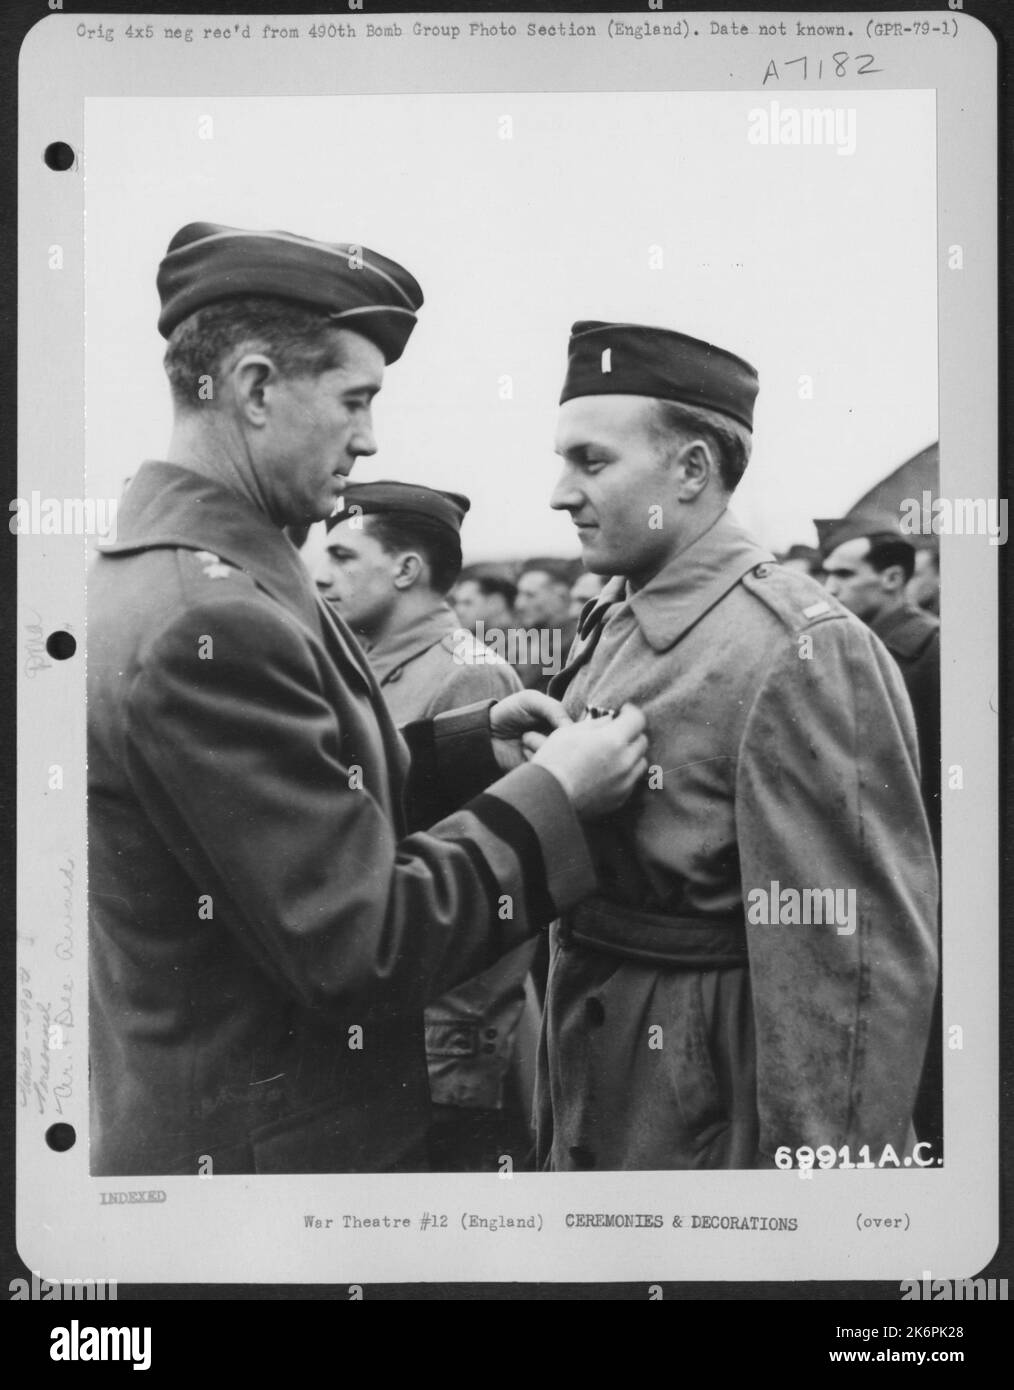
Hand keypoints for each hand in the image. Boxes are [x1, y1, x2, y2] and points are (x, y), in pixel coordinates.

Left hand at [490, 691, 572, 771]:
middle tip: (533, 728)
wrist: (486, 732)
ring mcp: (549, 756)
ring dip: (538, 743)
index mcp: (562, 723)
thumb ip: (554, 708)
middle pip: (571, 744)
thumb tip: (571, 728)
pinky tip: (522, 749)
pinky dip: (532, 755)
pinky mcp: (539, 769)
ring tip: (524, 737)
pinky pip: (544, 766)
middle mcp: (559, 741)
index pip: (580, 728)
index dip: (571, 727)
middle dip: (553, 735)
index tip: (558, 724)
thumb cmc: (509, 712)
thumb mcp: (530, 700)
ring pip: (557, 756)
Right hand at [530, 703, 647, 817]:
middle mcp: (624, 762)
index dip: (630, 712)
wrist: (546, 798)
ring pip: (641, 762)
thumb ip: (595, 723)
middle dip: (631, 733)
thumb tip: (610, 720)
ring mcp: (624, 782)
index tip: (622, 711)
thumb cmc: (553, 761)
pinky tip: (608, 771)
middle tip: (616, 732)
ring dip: (631, 754)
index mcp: (612, 740)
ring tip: (614, 753)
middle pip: (642, 740)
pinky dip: (625, 773)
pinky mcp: (620, 798)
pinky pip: (631, 781)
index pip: (637, 719)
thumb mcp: (569, 732)